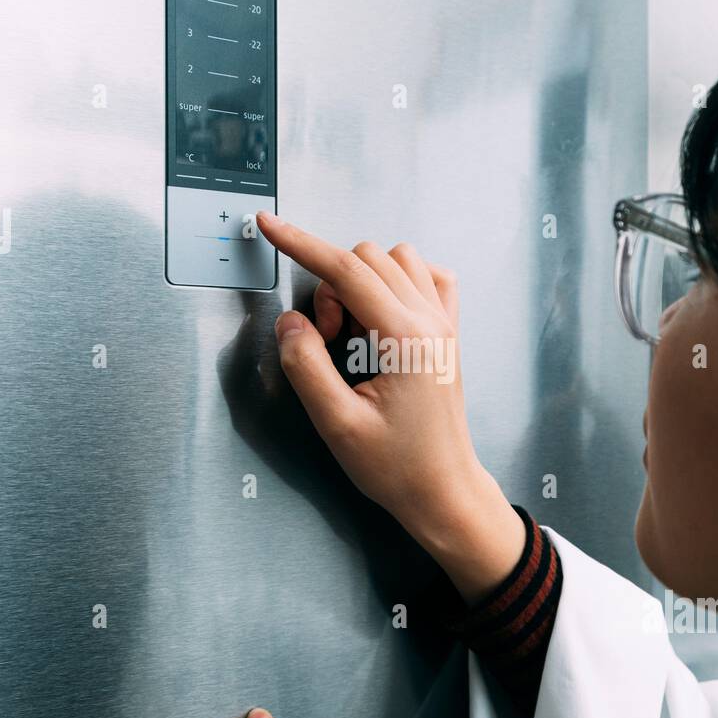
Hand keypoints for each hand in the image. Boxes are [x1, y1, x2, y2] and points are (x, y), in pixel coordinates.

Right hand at [255, 213, 524, 601]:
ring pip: (395, 259)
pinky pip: (426, 275)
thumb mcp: (337, 424)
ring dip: (361, 281)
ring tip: (352, 334)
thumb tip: (291, 323)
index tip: (270, 227)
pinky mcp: (447, 331)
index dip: (300, 244)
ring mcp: (443, 323)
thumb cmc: (398, 467)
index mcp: (405, 339)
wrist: (444, 490)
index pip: (345, 270)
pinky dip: (395, 281)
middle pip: (367, 259)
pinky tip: (380, 316)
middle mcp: (430, 321)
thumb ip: (307, 366)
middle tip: (327, 342)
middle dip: (331, 289)